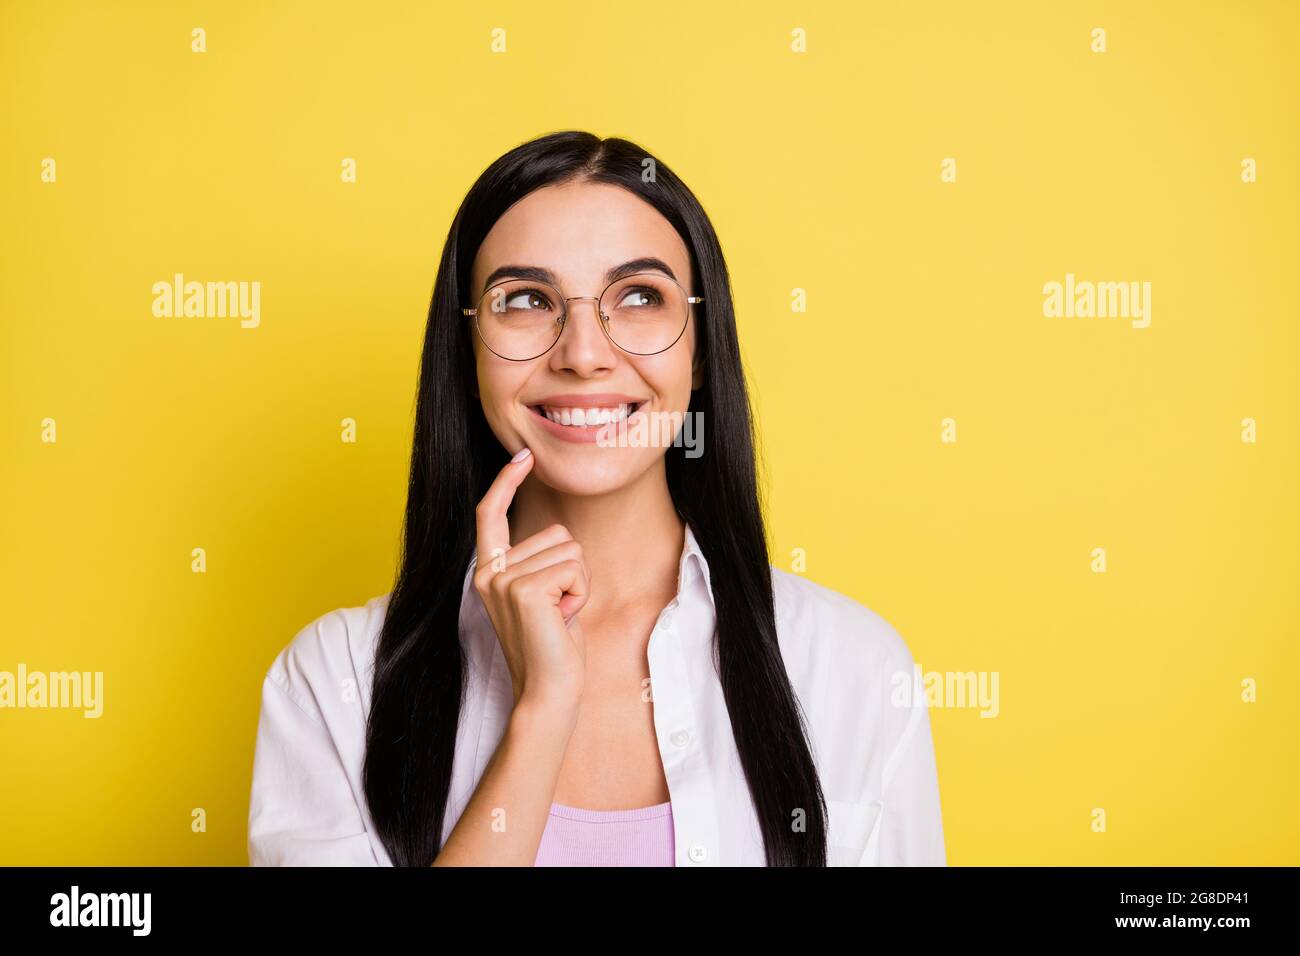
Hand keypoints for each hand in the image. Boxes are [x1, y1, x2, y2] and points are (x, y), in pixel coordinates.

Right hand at [472, 448, 589, 715]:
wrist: (547, 691)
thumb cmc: (552, 647)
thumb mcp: (542, 597)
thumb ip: (539, 565)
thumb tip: (560, 535)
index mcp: (489, 572)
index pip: (490, 514)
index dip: (506, 482)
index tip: (522, 457)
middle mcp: (489, 572)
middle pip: (556, 532)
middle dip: (572, 569)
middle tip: (557, 610)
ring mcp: (503, 580)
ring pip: (570, 549)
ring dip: (578, 583)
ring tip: (559, 617)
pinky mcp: (524, 590)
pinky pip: (575, 568)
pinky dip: (581, 593)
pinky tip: (563, 619)